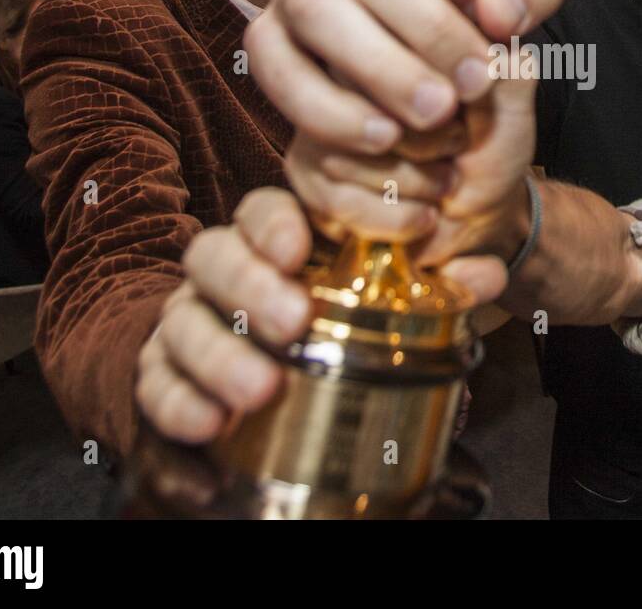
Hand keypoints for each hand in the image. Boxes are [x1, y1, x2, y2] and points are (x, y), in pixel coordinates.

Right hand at [135, 185, 516, 444]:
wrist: (272, 389)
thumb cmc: (337, 328)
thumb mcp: (391, 306)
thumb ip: (435, 288)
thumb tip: (486, 277)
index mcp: (275, 247)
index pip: (261, 213)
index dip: (272, 224)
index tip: (296, 248)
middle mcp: (224, 277)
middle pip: (211, 257)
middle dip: (247, 286)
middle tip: (291, 322)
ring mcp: (190, 324)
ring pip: (180, 322)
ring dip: (217, 355)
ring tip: (259, 389)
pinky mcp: (165, 377)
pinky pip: (155, 387)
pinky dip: (180, 408)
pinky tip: (210, 429)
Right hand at [243, 0, 565, 268]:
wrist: (432, 110)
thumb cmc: (470, 41)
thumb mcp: (516, 12)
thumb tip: (499, 8)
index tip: (493, 22)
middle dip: (426, 29)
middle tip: (474, 84)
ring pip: (314, 11)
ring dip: (377, 68)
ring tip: (433, 114)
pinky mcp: (266, 45)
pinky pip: (277, 70)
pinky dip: (328, 110)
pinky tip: (382, 138)